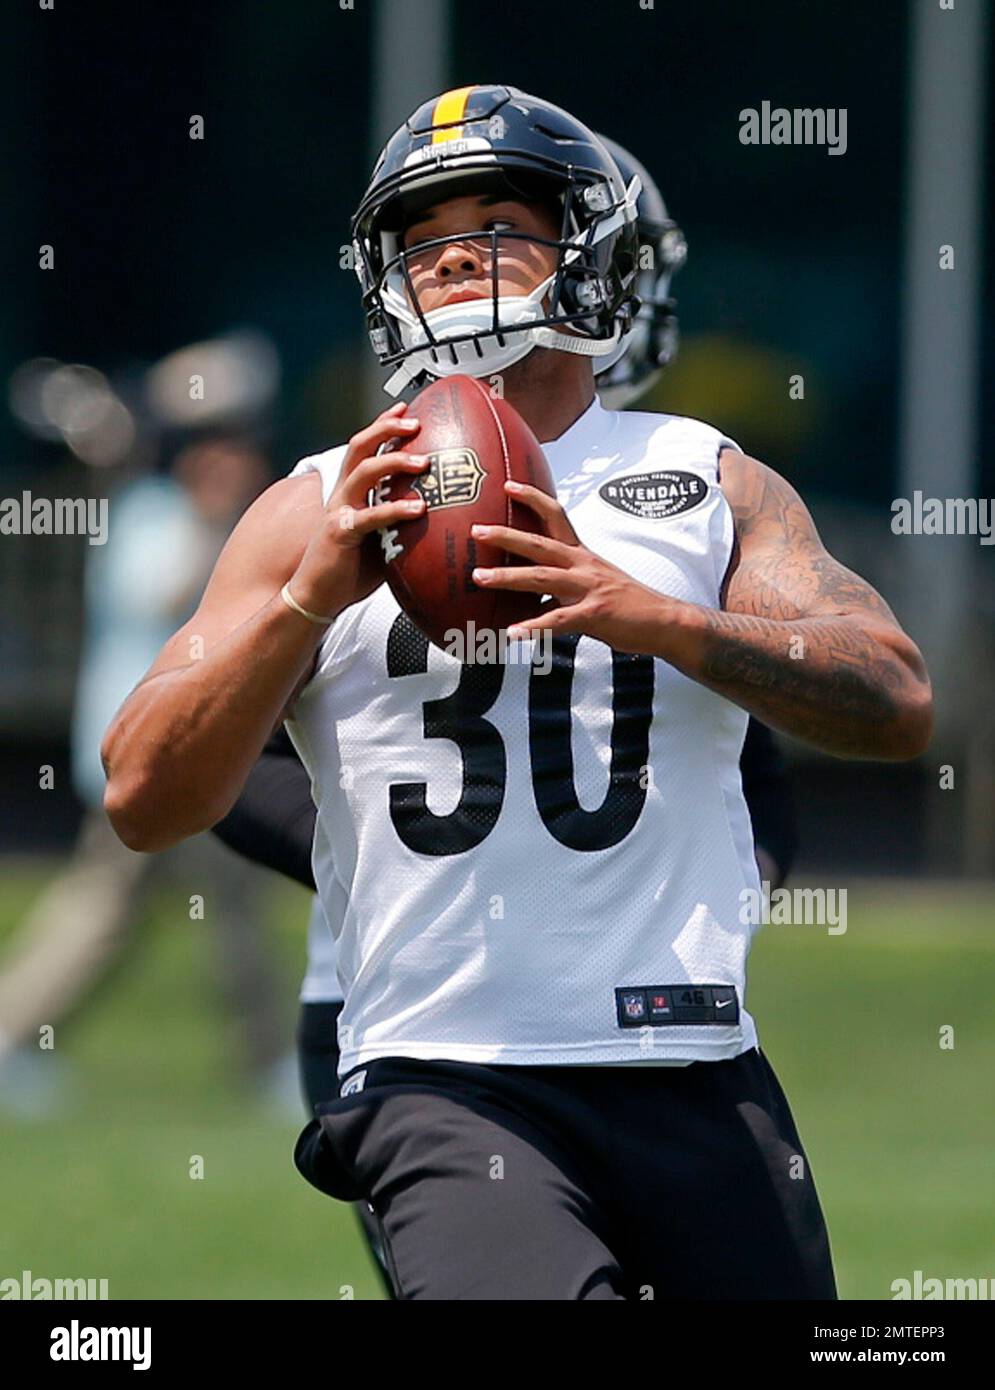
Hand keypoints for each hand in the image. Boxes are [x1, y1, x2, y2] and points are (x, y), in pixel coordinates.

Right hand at [288, 402, 428, 618]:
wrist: (316, 596)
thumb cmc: (349, 570)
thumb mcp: (379, 539)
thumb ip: (398, 522)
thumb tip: (437, 516)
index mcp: (349, 492)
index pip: (364, 448)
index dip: (383, 426)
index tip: (406, 409)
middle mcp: (341, 494)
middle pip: (360, 447)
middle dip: (387, 429)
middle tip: (416, 423)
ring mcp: (339, 511)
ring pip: (364, 473)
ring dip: (394, 462)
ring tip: (423, 461)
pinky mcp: (340, 533)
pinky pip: (370, 517)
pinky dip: (395, 510)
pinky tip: (418, 509)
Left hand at [470, 481, 672, 653]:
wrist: (665, 621)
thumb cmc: (628, 604)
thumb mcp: (594, 584)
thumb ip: (563, 584)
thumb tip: (532, 592)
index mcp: (582, 554)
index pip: (556, 516)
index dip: (532, 498)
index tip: (507, 484)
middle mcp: (584, 565)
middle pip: (540, 544)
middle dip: (506, 535)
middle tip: (476, 530)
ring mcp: (589, 588)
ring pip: (543, 577)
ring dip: (509, 577)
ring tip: (480, 578)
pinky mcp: (595, 614)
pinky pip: (559, 620)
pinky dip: (535, 627)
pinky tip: (513, 633)